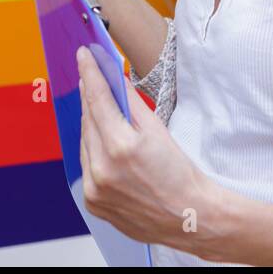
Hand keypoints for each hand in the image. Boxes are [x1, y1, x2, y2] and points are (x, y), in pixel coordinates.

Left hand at [76, 44, 221, 254]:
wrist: (189, 217)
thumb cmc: (180, 175)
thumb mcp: (158, 130)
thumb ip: (131, 103)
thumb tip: (115, 79)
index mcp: (120, 147)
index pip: (97, 99)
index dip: (90, 73)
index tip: (83, 56)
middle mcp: (101, 169)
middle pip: (88, 119)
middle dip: (90, 96)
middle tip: (92, 76)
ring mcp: (94, 189)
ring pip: (85, 143)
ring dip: (91, 124)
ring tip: (100, 108)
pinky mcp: (93, 202)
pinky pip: (86, 166)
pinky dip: (92, 151)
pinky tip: (103, 142)